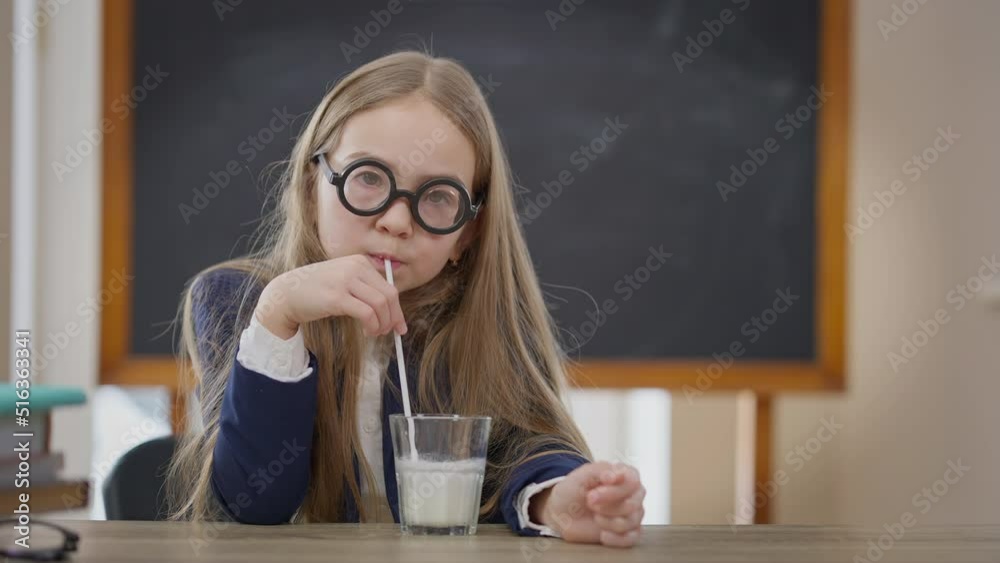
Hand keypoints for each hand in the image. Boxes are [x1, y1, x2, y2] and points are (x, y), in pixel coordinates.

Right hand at [254, 255, 406, 339]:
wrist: (286, 293)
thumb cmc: (316, 291)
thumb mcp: (344, 282)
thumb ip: (365, 290)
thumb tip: (391, 313)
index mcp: (359, 262)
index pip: (389, 287)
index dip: (397, 310)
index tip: (400, 326)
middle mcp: (355, 267)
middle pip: (389, 295)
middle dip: (393, 318)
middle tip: (390, 332)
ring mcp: (345, 281)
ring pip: (380, 305)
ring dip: (383, 324)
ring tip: (375, 333)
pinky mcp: (337, 297)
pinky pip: (367, 313)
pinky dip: (372, 326)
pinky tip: (367, 332)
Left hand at [532, 461, 644, 547]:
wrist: (562, 512)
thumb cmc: (574, 489)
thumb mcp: (583, 474)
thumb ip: (601, 470)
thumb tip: (618, 475)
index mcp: (625, 475)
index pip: (633, 480)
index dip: (616, 488)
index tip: (596, 491)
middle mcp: (632, 494)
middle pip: (634, 503)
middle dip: (610, 505)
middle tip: (590, 502)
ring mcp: (631, 514)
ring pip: (632, 521)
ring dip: (610, 521)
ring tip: (595, 517)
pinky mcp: (626, 533)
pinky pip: (632, 538)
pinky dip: (617, 539)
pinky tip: (603, 535)